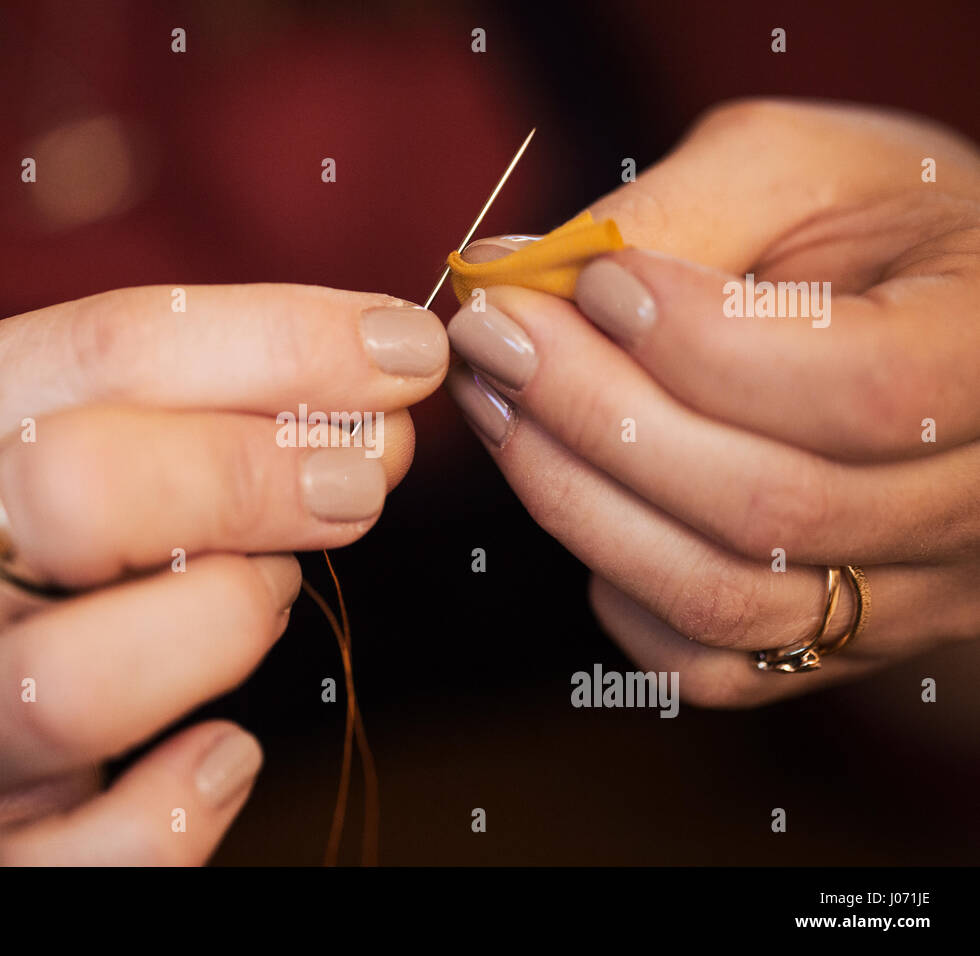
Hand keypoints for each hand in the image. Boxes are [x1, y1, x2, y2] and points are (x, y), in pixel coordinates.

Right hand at [0, 283, 445, 862]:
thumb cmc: (1, 558)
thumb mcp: (52, 441)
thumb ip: (191, 399)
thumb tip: (378, 381)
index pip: (106, 347)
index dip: (282, 341)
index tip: (402, 348)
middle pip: (76, 491)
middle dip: (252, 474)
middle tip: (359, 477)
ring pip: (73, 682)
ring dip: (220, 623)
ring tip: (267, 596)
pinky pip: (97, 855)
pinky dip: (189, 798)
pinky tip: (227, 750)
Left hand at [446, 99, 979, 705]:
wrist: (943, 323)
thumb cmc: (876, 226)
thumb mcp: (802, 169)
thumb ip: (673, 213)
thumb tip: (508, 273)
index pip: (858, 389)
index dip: (698, 340)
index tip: (593, 280)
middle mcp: (979, 503)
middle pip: (766, 506)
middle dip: (594, 414)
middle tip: (492, 334)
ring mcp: (912, 597)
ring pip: (720, 598)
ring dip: (573, 497)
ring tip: (497, 400)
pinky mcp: (838, 643)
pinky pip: (706, 664)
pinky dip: (616, 585)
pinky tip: (578, 492)